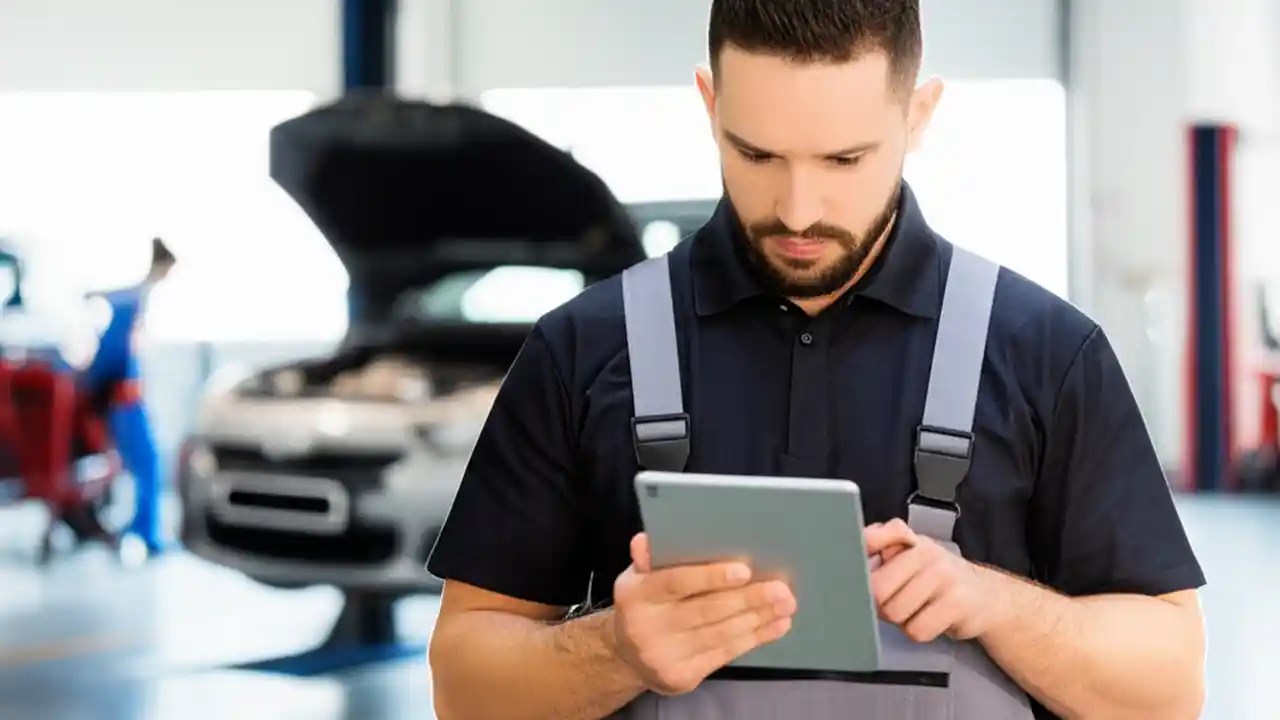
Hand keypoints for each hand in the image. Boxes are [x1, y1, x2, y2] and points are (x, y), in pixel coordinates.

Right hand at [609, 533, 796, 695]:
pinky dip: (754, 639)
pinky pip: (725, 655)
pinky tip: (774, 626)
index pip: (676, 582)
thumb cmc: (645, 605)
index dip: (711, 576)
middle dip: (748, 599)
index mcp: (636, 595)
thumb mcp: (638, 577)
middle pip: (706, 610)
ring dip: (758, 619)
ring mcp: (664, 656)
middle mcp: (646, 627)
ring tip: (785, 605)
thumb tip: (646, 540)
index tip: (744, 571)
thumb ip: (649, 558)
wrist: (628, 657)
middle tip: (781, 589)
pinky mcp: (681, 678)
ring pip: (720, 634)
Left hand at [864, 519, 1000, 642]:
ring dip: (901, 620)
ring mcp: (944, 577)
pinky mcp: (957, 603)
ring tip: (916, 610)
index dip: (859, 568)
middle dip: (880, 603)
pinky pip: (918, 629)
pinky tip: (930, 620)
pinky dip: (919, 631)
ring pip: (895, 613)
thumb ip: (881, 543)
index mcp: (909, 541)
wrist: (985, 595)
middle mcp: (927, 554)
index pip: (869, 544)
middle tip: (894, 602)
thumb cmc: (938, 576)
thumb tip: (860, 539)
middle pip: (877, 589)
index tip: (861, 579)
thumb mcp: (910, 553)